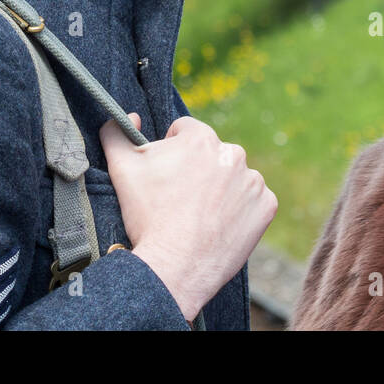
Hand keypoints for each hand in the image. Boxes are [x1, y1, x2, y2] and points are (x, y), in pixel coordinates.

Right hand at [99, 113, 276, 321]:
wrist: (175, 266)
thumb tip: (131, 116)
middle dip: (198, 170)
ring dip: (221, 189)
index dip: (171, 151)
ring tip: (201, 216)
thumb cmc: (148, 216)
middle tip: (181, 199)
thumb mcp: (121, 168)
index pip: (185, 132)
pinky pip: (253, 202)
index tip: (166, 176)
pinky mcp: (266, 206)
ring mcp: (253, 181)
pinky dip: (240, 211)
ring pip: (234, 177)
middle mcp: (233, 153)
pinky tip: (220, 226)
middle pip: (212, 154)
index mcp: (201, 137)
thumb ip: (117, 132)